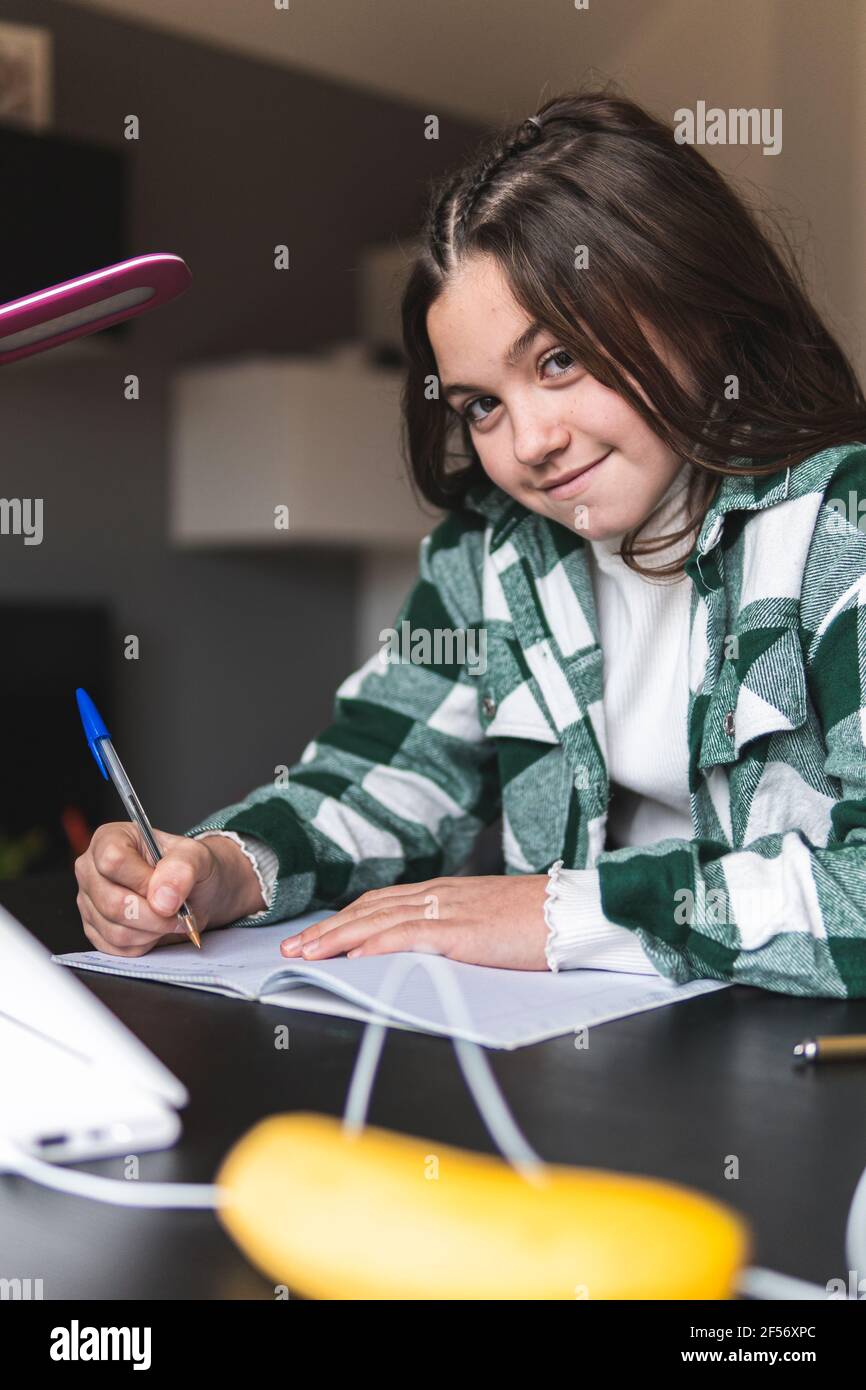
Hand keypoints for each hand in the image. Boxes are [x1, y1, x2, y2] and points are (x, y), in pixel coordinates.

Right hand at [74, 823, 264, 956]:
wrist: (192, 891)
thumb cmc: (188, 867)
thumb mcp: (196, 856)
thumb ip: (182, 868)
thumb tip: (162, 899)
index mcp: (110, 839)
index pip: (113, 861)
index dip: (143, 881)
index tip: (166, 890)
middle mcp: (91, 869)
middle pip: (113, 902)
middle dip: (154, 915)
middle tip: (178, 912)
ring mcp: (89, 901)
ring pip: (115, 930)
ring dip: (152, 931)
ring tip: (168, 918)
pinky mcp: (94, 929)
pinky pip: (116, 947)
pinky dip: (143, 944)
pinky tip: (155, 928)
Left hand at [280, 875, 550, 969]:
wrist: (575, 911)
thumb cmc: (541, 921)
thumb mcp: (489, 920)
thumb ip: (457, 928)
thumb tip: (431, 949)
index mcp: (446, 892)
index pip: (382, 902)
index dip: (345, 917)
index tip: (316, 933)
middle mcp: (440, 895)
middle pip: (370, 908)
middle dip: (327, 929)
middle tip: (292, 947)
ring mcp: (449, 910)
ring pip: (379, 920)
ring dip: (337, 937)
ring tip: (307, 953)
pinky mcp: (461, 931)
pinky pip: (409, 935)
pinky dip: (376, 943)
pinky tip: (353, 955)